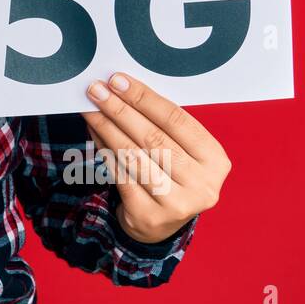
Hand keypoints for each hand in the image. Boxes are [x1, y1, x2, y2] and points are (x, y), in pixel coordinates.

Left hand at [81, 72, 230, 244]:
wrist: (160, 223)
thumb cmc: (170, 174)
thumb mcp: (180, 149)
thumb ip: (160, 123)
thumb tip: (120, 88)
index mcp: (214, 159)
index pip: (175, 119)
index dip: (143, 98)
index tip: (117, 80)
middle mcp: (202, 184)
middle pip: (153, 136)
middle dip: (120, 109)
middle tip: (96, 90)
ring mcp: (177, 203)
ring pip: (133, 155)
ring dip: (106, 127)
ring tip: (89, 108)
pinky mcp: (149, 215)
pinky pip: (120, 174)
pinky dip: (104, 149)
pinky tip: (93, 132)